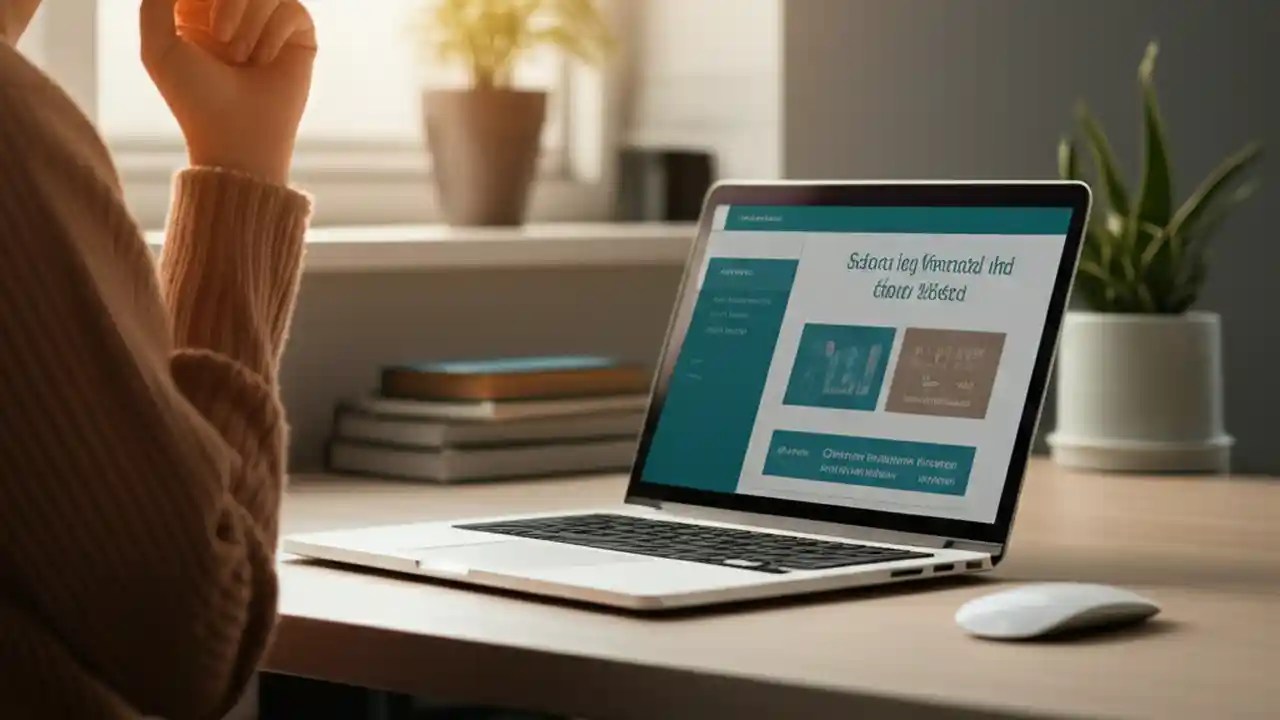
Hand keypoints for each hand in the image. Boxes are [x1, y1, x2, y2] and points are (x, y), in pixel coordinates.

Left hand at [141, 0, 316, 184]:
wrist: (238, 136)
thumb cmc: (195, 98)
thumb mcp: (159, 44)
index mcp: (199, 8)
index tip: (210, 30)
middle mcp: (236, 10)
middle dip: (228, 3)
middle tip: (220, 37)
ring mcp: (269, 21)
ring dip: (248, 22)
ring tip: (240, 58)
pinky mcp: (298, 34)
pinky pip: (291, 8)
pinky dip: (273, 34)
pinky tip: (264, 61)